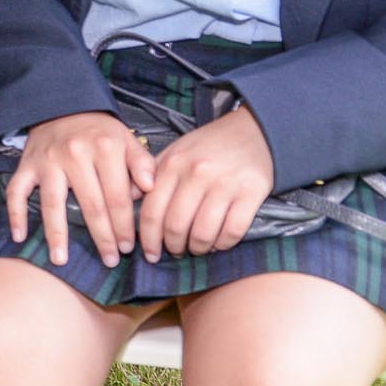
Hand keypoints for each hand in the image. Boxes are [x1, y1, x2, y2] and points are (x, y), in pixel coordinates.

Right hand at [4, 110, 154, 267]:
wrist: (60, 105)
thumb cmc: (98, 131)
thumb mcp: (127, 139)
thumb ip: (142, 163)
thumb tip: (149, 190)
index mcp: (105, 149)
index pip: (118, 196)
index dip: (124, 225)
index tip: (128, 247)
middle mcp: (75, 155)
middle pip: (90, 205)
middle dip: (101, 236)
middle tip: (109, 261)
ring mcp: (47, 162)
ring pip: (52, 203)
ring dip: (56, 234)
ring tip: (61, 260)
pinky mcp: (26, 165)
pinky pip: (16, 192)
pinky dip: (15, 214)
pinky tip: (19, 236)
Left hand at [134, 104, 273, 261]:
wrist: (255, 131)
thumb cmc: (209, 147)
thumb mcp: (175, 152)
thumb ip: (151, 174)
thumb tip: (131, 200)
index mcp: (173, 164)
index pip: (151, 211)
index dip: (148, 239)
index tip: (149, 253)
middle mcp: (197, 174)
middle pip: (175, 225)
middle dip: (172, 246)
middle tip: (175, 252)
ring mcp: (225, 183)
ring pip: (202, 232)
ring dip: (197, 248)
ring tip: (196, 248)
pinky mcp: (252, 192)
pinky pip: (232, 231)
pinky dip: (223, 244)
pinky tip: (218, 243)